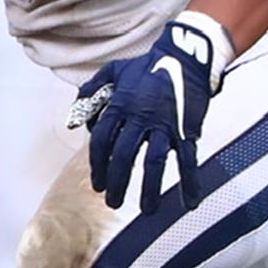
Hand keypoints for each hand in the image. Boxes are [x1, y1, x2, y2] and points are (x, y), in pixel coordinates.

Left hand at [69, 12, 230, 208]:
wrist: (185, 57)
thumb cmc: (148, 65)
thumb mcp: (114, 71)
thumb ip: (93, 88)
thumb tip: (77, 108)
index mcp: (120, 107)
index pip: (101, 141)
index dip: (98, 164)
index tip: (97, 182)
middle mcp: (139, 119)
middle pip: (123, 156)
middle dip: (117, 182)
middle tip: (113, 201)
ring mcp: (164, 126)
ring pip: (153, 162)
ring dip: (150, 189)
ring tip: (147, 211)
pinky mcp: (187, 130)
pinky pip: (188, 160)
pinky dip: (190, 183)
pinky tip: (189, 202)